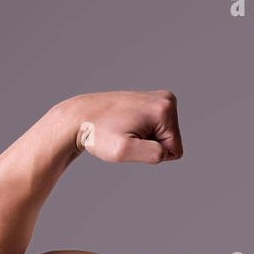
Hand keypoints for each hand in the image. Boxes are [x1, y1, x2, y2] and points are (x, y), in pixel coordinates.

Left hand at [65, 90, 182, 163]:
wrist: (78, 116)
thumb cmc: (99, 134)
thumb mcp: (124, 151)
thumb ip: (152, 154)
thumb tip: (168, 151)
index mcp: (165, 109)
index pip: (175, 150)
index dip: (152, 153)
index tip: (132, 141)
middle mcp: (166, 99)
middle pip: (171, 142)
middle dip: (148, 145)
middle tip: (126, 135)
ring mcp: (158, 98)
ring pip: (163, 136)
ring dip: (143, 139)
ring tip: (124, 129)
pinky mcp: (150, 101)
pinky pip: (155, 129)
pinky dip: (140, 132)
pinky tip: (124, 124)